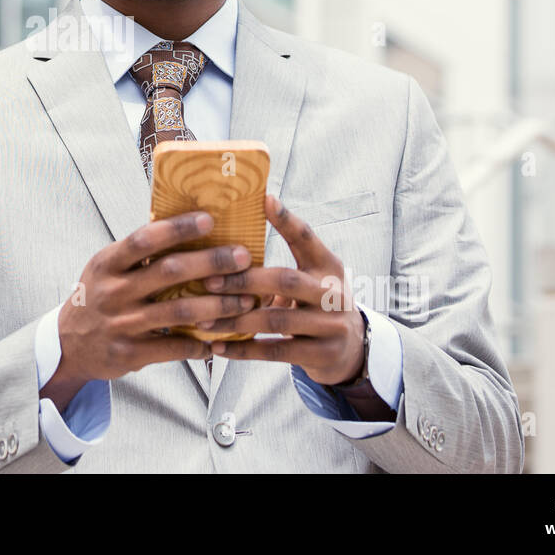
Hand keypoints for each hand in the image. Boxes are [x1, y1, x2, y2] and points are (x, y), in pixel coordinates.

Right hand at [43, 211, 258, 409]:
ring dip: (218, 305)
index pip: (144, 239)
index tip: (209, 219)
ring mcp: (121, 324)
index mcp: (107, 263)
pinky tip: (218, 340)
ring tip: (246, 301)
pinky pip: (174, 348)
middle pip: (169, 272)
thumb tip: (186, 223)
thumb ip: (139, 253)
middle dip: (211, 262)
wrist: (68, 345)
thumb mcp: (107, 268)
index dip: (177, 228)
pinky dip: (200, 344)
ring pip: (179, 310)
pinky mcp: (129, 353)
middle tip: (244, 257)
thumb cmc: (98, 296)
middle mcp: (113, 291)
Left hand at [196, 195, 365, 384]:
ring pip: (275, 321)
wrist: (352, 347)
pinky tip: (218, 347)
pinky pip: (275, 352)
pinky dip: (244, 349)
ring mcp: (330, 326)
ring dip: (235, 320)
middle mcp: (332, 293)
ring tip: (202, 320)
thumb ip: (290, 253)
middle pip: (285, 281)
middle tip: (207, 280)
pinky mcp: (322, 354)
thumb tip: (247, 219)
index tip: (264, 200)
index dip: (287, 220)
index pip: (308, 239)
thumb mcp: (315, 274)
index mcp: (328, 266)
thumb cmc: (319, 302)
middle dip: (243, 280)